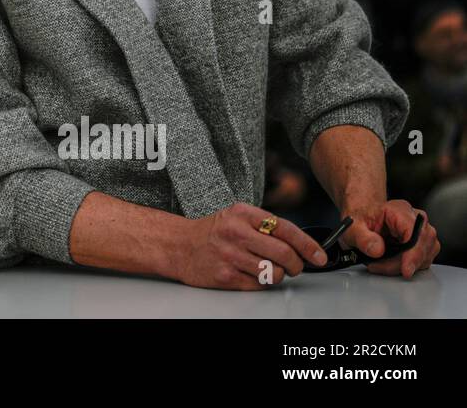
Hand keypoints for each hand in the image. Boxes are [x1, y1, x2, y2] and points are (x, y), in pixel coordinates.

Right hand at [176, 202, 326, 289]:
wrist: (179, 245)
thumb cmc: (212, 232)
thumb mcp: (237, 217)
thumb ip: (266, 226)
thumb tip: (301, 245)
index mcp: (243, 213)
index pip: (286, 228)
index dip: (308, 245)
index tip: (319, 256)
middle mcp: (237, 233)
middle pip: (284, 253)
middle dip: (296, 265)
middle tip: (295, 267)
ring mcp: (231, 255)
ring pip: (274, 272)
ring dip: (277, 275)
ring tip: (266, 269)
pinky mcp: (226, 275)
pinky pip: (258, 285)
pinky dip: (260, 282)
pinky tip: (249, 273)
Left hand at [342, 199, 439, 277]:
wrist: (362, 220)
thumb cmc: (361, 220)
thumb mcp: (353, 228)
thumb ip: (363, 238)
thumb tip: (377, 250)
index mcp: (400, 210)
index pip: (416, 232)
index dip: (413, 253)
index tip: (406, 270)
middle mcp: (415, 219)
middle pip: (422, 246)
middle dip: (401, 263)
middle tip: (379, 266)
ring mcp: (421, 232)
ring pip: (424, 256)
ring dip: (403, 266)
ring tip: (381, 264)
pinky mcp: (422, 245)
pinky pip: (422, 261)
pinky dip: (406, 266)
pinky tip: (390, 264)